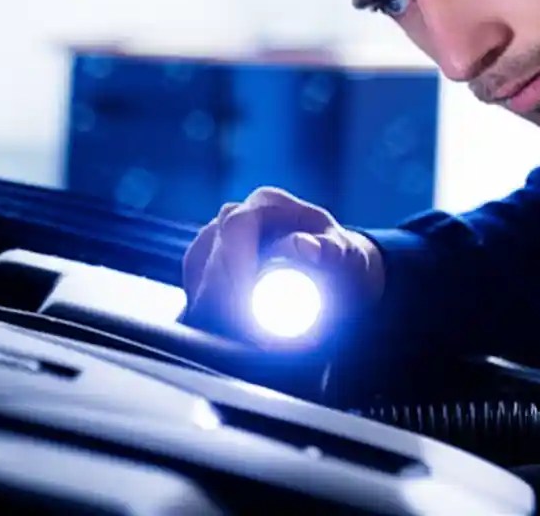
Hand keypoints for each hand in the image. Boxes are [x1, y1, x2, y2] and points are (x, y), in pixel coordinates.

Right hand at [181, 187, 384, 341]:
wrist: (336, 275)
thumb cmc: (343, 262)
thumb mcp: (346, 256)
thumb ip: (331, 251)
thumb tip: (306, 247)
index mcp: (267, 203)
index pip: (236, 227)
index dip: (235, 265)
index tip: (247, 305)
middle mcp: (236, 214)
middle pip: (210, 250)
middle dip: (222, 295)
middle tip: (244, 334)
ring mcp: (217, 237)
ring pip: (196, 268)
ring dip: (211, 304)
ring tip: (235, 336)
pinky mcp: (207, 263)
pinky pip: (194, 283)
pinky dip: (204, 307)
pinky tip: (220, 331)